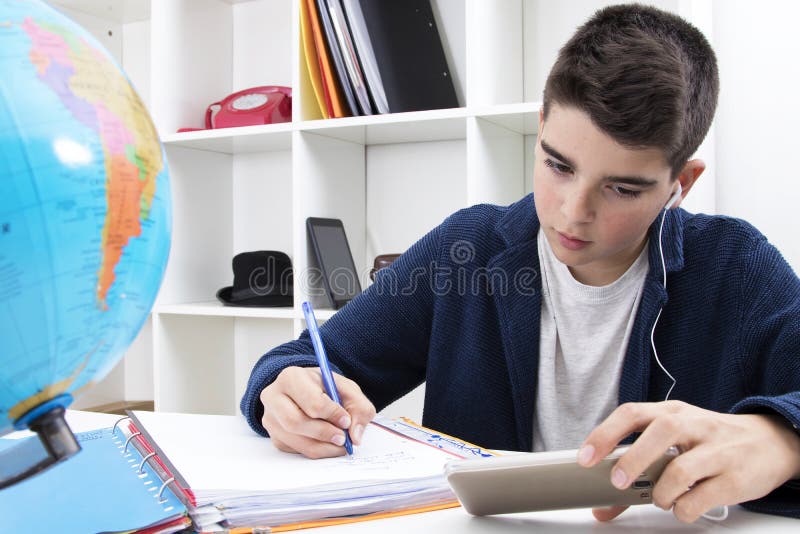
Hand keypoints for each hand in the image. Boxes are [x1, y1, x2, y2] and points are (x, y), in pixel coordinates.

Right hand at [260, 366, 375, 458]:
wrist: (309, 391)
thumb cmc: (326, 388)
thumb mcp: (347, 389)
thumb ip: (359, 407)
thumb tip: (355, 436)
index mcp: (292, 377)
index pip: (310, 401)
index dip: (331, 414)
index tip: (346, 420)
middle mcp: (274, 396)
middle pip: (296, 422)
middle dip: (324, 433)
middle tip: (343, 438)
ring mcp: (271, 418)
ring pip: (295, 440)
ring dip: (322, 446)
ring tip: (340, 443)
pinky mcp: (274, 436)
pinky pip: (295, 450)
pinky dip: (316, 451)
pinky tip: (328, 444)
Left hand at [578, 401, 799, 522]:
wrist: (770, 443)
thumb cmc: (709, 441)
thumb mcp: (675, 442)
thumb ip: (638, 468)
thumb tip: (602, 506)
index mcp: (671, 411)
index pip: (632, 413)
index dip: (604, 434)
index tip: (586, 458)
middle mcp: (694, 424)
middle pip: (659, 432)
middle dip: (633, 461)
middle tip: (619, 484)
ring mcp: (717, 449)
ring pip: (680, 470)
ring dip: (661, 494)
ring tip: (661, 499)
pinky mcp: (735, 478)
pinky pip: (701, 498)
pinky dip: (684, 509)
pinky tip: (684, 506)